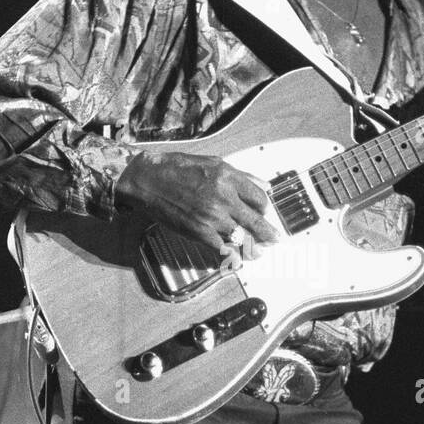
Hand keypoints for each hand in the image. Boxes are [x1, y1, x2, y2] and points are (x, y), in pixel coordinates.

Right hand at [115, 149, 279, 254]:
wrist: (148, 179)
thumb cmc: (177, 168)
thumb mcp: (213, 163)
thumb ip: (241, 176)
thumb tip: (263, 185)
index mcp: (229, 178)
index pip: (260, 198)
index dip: (265, 207)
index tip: (265, 212)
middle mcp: (224, 198)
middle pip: (256, 221)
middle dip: (268, 233)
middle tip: (275, 239)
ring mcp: (212, 217)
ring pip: (243, 237)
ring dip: (254, 247)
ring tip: (260, 252)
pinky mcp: (199, 231)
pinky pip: (222, 248)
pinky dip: (233, 256)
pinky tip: (238, 260)